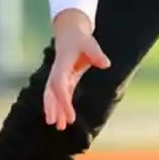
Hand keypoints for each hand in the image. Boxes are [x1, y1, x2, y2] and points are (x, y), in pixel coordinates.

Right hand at [43, 9, 110, 130]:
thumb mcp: (90, 43)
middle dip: (54, 108)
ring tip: (58, 127)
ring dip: (54, 110)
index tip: (71, 116)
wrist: (70, 33)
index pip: (59, 86)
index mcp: (62, 64)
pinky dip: (59, 106)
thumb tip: (106, 64)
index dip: (63, 101)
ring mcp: (58, 76)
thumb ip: (97, 53)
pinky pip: (58, 95)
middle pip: (52, 93)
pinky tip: (62, 119)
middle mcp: (57, 72)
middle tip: (57, 125)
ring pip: (52, 96)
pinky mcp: (63, 79)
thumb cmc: (81, 39)